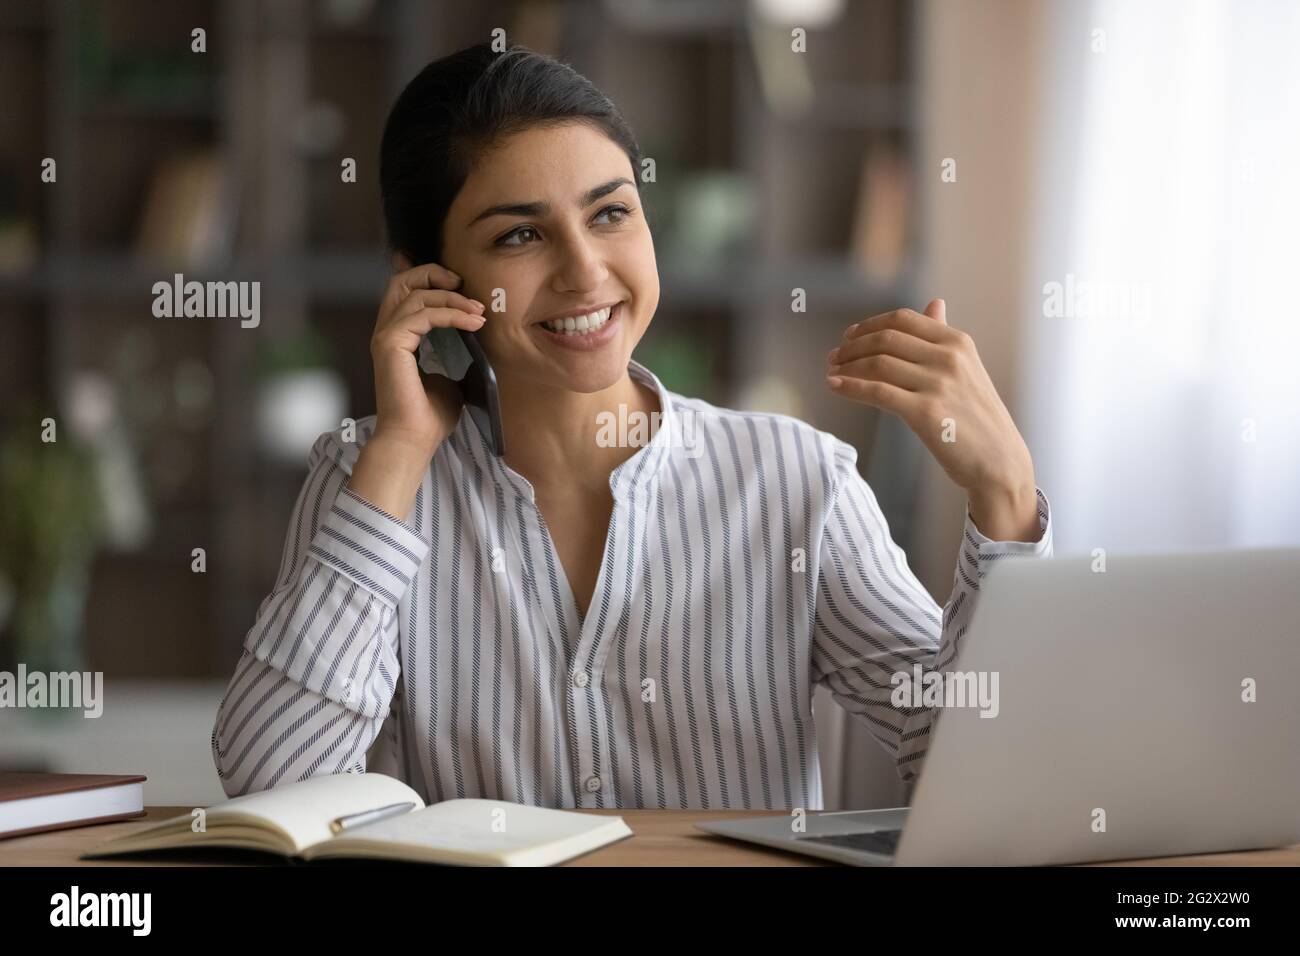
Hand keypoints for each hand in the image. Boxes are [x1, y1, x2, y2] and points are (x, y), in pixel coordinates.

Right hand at [369, 253, 486, 455]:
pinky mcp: (390, 343)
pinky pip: (422, 314)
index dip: (434, 283)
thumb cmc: (430, 416)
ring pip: (416, 294)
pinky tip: (473, 322)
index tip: (466, 293)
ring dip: (452, 298)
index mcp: (398, 338)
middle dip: (434, 274)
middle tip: (464, 284)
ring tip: (479, 311)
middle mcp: (387, 332)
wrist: (414, 439)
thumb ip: (456, 355)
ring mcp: (386, 336)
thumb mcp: (451, 378)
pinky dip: (450, 314)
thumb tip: (477, 341)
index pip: (408, 293)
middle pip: (402, 281)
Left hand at [826, 298, 1035, 498]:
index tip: (849, 336)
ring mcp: (938, 384)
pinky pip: (877, 392)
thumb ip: (944, 337)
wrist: (999, 461)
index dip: (870, 325)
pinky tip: (834, 386)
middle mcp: (949, 357)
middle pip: (885, 339)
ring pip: (877, 363)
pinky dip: (850, 387)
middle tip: (834, 357)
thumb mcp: (967, 368)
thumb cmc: (977, 417)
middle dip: (853, 346)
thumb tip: (935, 303)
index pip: (903, 320)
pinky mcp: (925, 412)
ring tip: (831, 372)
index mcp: (957, 342)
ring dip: (847, 366)